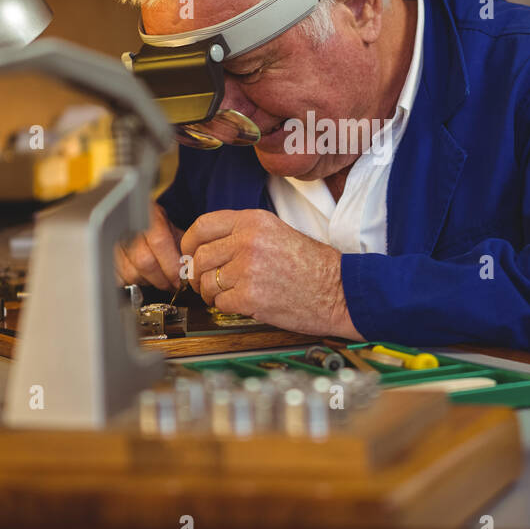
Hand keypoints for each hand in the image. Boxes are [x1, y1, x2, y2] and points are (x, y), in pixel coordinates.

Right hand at [114, 201, 184, 289]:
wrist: (128, 215)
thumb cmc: (152, 223)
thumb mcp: (170, 227)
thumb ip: (181, 245)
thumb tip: (192, 268)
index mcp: (148, 216)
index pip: (159, 241)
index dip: (171, 265)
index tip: (180, 279)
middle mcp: (128, 227)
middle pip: (144, 262)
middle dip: (162, 279)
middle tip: (171, 284)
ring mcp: (113, 243)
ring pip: (131, 274)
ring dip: (147, 282)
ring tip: (156, 277)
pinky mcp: (105, 258)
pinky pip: (119, 279)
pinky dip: (132, 283)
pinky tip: (140, 276)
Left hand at [181, 209, 359, 338]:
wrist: (339, 290)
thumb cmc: (312, 265)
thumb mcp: (277, 233)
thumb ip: (242, 235)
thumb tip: (207, 248)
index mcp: (254, 221)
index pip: (202, 226)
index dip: (190, 243)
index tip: (191, 254)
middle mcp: (248, 241)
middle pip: (200, 257)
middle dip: (198, 275)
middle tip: (206, 283)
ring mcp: (247, 269)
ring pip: (206, 282)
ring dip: (211, 294)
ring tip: (226, 295)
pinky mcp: (250, 296)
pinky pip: (220, 303)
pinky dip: (226, 307)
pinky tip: (241, 304)